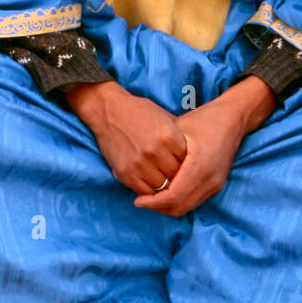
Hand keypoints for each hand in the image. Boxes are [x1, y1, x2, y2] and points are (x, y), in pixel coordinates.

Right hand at [64, 80, 187, 195]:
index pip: (188, 162)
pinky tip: (149, 181)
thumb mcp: (165, 118)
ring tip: (161, 177)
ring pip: (162, 187)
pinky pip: (144, 191)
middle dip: (177, 176)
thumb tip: (193, 157)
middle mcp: (155, 152)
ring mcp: (139, 164)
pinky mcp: (125, 173)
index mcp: (169, 136)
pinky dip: (149, 190)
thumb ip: (178, 138)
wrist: (108, 110)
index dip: (187, 164)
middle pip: (176, 177)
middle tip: (174, 174)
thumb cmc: (139, 112)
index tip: (185, 164)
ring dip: (163, 185)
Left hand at [133, 77, 276, 217]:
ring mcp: (216, 184)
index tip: (137, 200)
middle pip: (180, 207)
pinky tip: (166, 192)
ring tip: (151, 198)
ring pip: (187, 207)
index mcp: (199, 167)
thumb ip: (162, 151)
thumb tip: (139, 166)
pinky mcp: (217, 185)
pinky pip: (195, 201)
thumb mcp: (178, 130)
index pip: (172, 197)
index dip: (153, 202)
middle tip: (141, 201)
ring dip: (168, 206)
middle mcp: (210, 180)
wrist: (233, 118)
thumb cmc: (203, 119)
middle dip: (158, 208)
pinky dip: (179, 201)